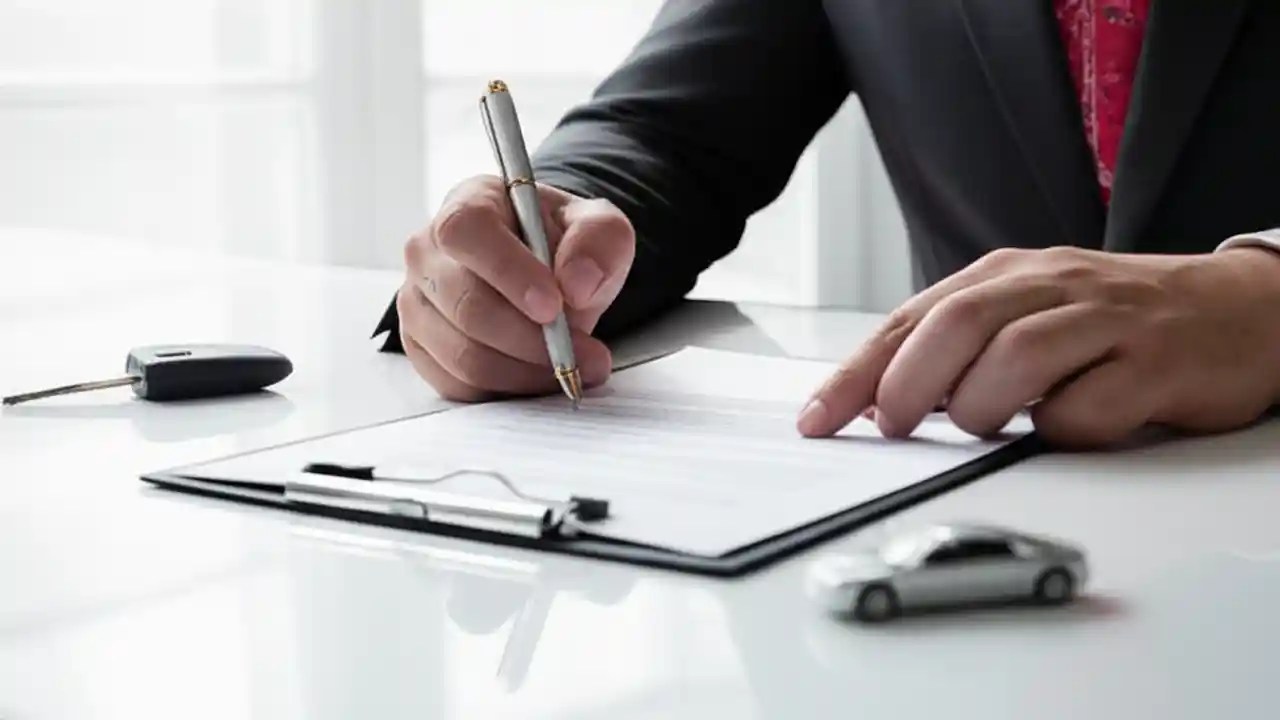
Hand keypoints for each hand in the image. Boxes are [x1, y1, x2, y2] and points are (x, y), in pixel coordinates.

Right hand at [398, 176, 634, 400]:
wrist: (546, 274)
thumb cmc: (563, 246)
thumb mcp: (600, 228)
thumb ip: (599, 242)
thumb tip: (578, 283)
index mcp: (468, 205)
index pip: (466, 233)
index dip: (507, 272)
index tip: (553, 306)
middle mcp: (428, 252)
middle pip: (467, 307)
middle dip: (534, 341)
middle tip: (588, 355)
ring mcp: (418, 302)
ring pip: (464, 355)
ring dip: (527, 372)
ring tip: (574, 369)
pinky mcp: (421, 347)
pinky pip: (459, 384)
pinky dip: (507, 389)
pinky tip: (540, 376)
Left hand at [797, 246, 1279, 446]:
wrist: (1240, 309)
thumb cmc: (1114, 321)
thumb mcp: (1028, 315)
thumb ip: (958, 348)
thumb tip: (878, 400)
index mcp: (1007, 275)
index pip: (911, 319)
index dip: (857, 373)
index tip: (816, 419)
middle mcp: (1051, 285)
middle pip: (956, 326)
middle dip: (908, 385)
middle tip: (894, 428)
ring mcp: (1106, 319)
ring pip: (1016, 357)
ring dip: (982, 406)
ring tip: (983, 428)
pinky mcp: (1156, 362)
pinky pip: (1090, 405)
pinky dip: (1060, 430)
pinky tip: (1063, 429)